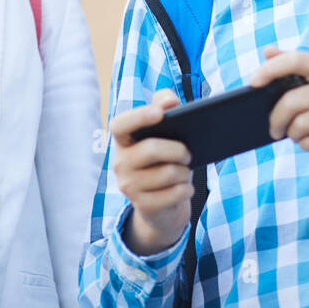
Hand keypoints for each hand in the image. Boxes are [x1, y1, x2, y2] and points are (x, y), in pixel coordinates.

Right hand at [109, 88, 193, 256]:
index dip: (138, 117)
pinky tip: (185, 188)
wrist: (164, 205)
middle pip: (152, 149)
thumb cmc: (166, 160)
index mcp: (124, 141)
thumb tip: (170, 101)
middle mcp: (120, 163)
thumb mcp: (166, 133)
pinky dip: (186, 190)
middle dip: (178, 150)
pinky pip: (175, 194)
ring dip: (184, 172)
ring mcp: (129, 187)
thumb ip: (165, 107)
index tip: (159, 113)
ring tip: (184, 172)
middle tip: (188, 153)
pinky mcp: (143, 206)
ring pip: (168, 173)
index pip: (119, 125)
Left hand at [256, 47, 308, 175]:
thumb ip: (299, 68)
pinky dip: (305, 145)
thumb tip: (268, 51)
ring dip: (292, 134)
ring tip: (298, 135)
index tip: (252, 82)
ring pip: (299, 125)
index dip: (271, 69)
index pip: (297, 60)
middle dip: (276, 119)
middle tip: (273, 129)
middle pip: (291, 101)